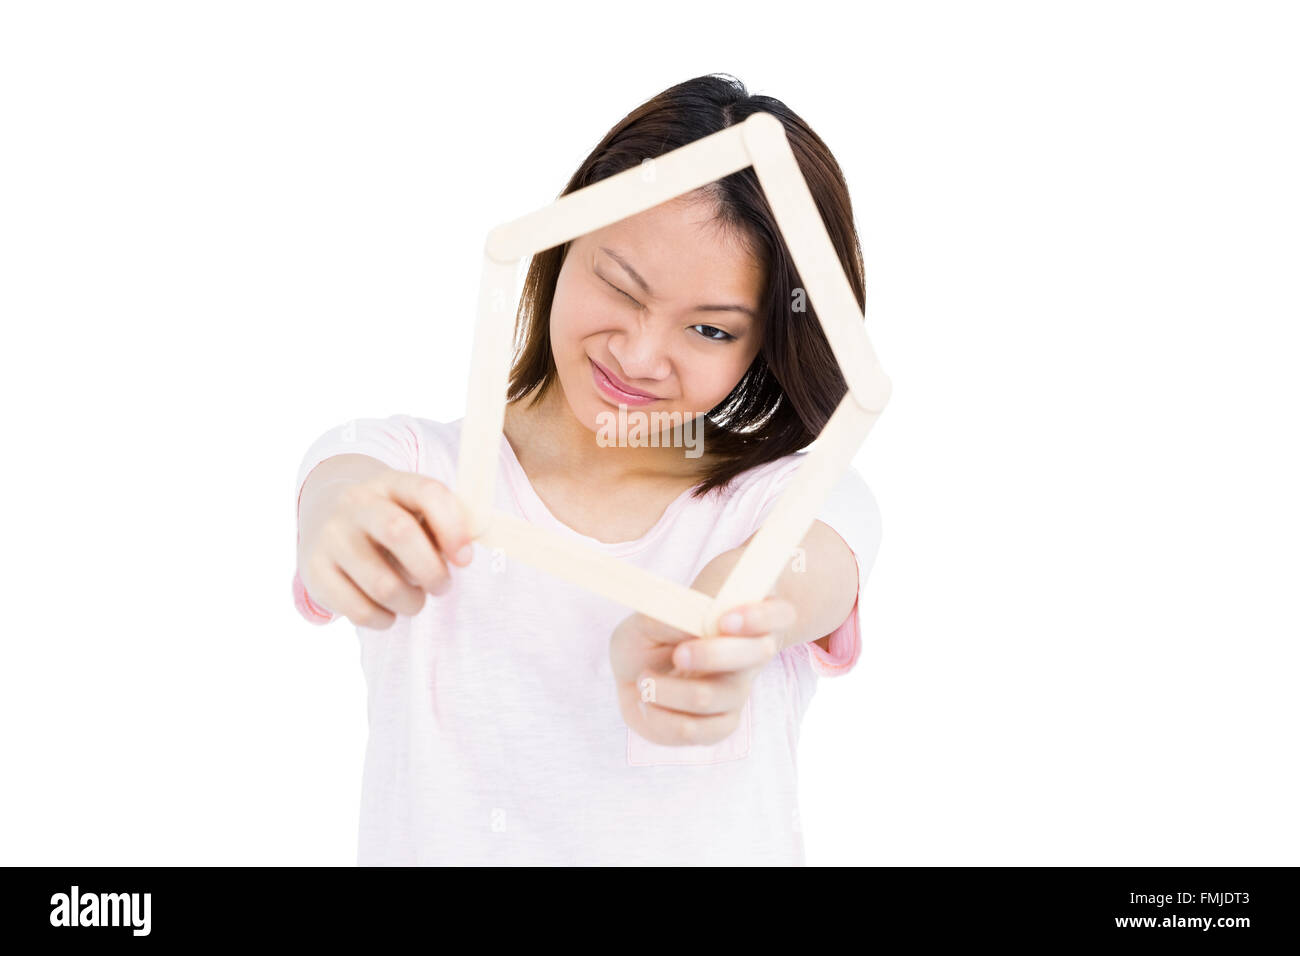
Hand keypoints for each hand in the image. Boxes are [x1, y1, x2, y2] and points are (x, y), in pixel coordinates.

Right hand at [297, 466, 474, 629]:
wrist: (325, 517)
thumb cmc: (388, 522)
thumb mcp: (413, 511)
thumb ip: (442, 527)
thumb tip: (463, 555)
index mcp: (391, 482)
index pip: (428, 493)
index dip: (454, 528)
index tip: (465, 559)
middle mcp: (356, 503)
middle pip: (400, 534)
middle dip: (432, 572)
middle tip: (442, 586)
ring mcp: (331, 536)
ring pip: (382, 584)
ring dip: (411, 602)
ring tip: (414, 601)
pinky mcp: (314, 570)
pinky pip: (358, 610)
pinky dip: (383, 619)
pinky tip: (387, 612)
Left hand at [609, 598, 796, 746]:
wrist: (637, 668)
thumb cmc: (652, 633)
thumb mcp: (652, 615)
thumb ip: (669, 615)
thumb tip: (686, 626)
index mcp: (744, 618)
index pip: (779, 614)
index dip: (760, 617)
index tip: (724, 620)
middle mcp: (749, 656)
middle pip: (757, 653)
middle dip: (713, 655)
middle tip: (678, 655)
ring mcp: (737, 692)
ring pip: (716, 696)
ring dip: (670, 691)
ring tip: (645, 680)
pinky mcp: (720, 724)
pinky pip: (699, 731)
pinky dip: (662, 718)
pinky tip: (647, 704)